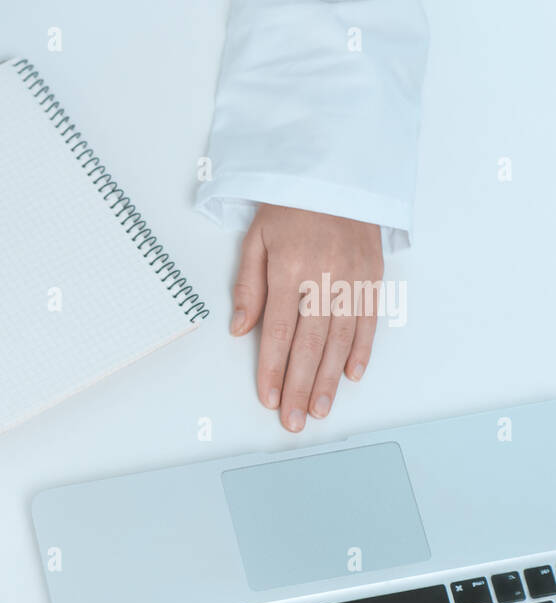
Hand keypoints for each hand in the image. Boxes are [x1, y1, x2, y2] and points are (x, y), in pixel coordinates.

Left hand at [230, 205, 382, 431]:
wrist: (336, 169)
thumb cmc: (290, 206)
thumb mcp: (255, 240)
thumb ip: (248, 287)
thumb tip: (241, 330)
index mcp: (289, 269)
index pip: (279, 332)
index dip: (272, 369)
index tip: (268, 398)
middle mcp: (324, 277)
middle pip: (311, 344)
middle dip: (301, 387)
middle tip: (294, 421)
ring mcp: (353, 277)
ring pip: (341, 339)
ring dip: (330, 379)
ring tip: (321, 409)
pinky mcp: (373, 274)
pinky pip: (369, 319)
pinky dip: (362, 350)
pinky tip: (352, 376)